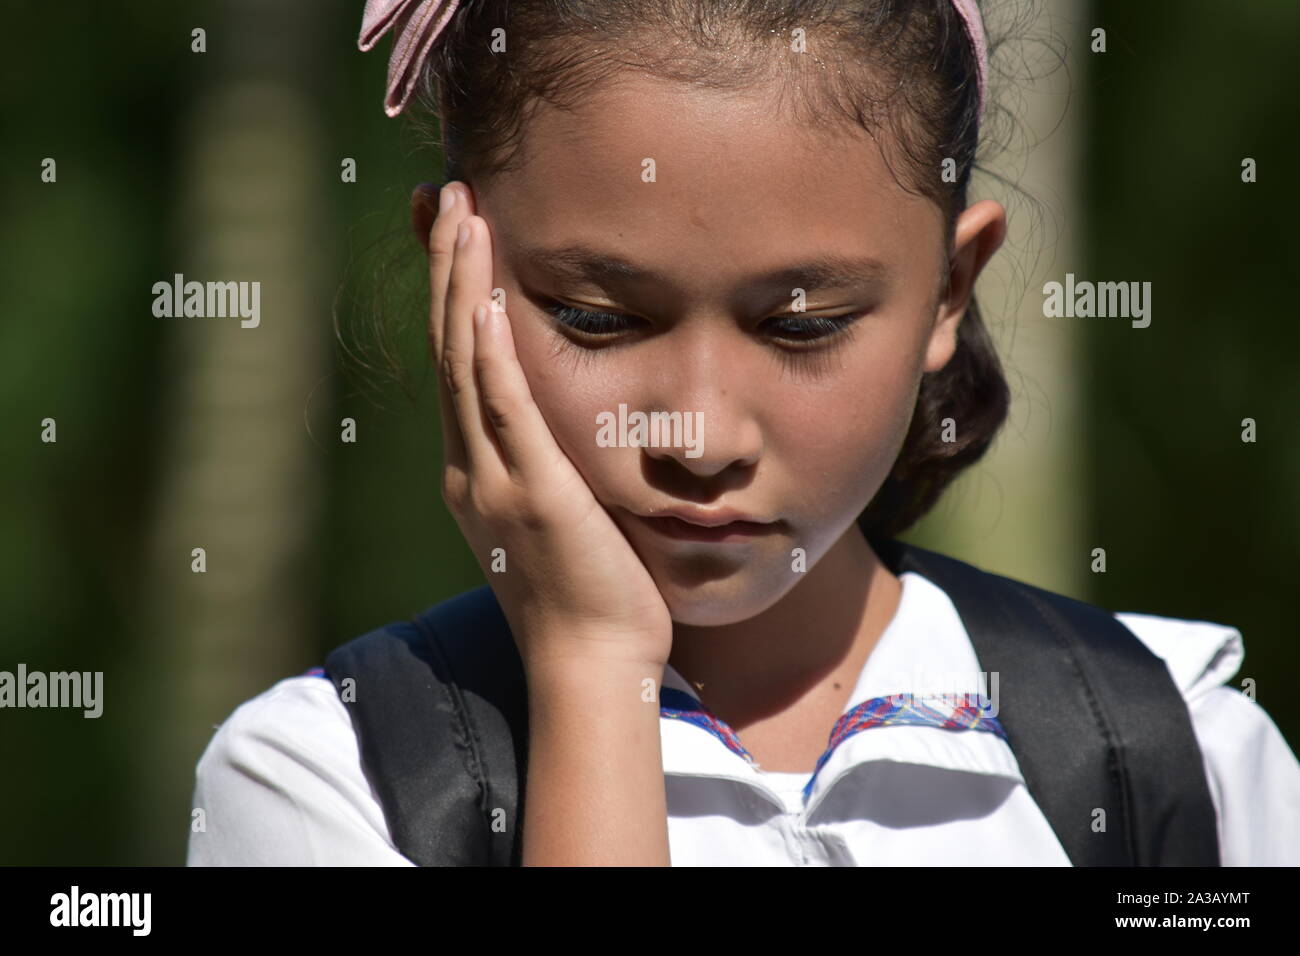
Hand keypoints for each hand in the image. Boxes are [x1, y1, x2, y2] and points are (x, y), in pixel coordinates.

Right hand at [421, 181, 672, 668]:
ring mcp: (494, 478)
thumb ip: (547, 463)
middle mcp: (472, 465)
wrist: (590, 664)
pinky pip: (504, 407)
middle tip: (446, 194)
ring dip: (463, 284)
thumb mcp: (560, 516)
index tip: (454, 231)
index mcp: (478, 468)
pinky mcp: (532, 492)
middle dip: (447, 266)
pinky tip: (492, 296)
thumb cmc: (589, 596)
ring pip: (466, 362)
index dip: (451, 293)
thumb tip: (558, 428)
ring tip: (462, 213)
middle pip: (450, 346)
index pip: (459, 362)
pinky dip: (492, 349)